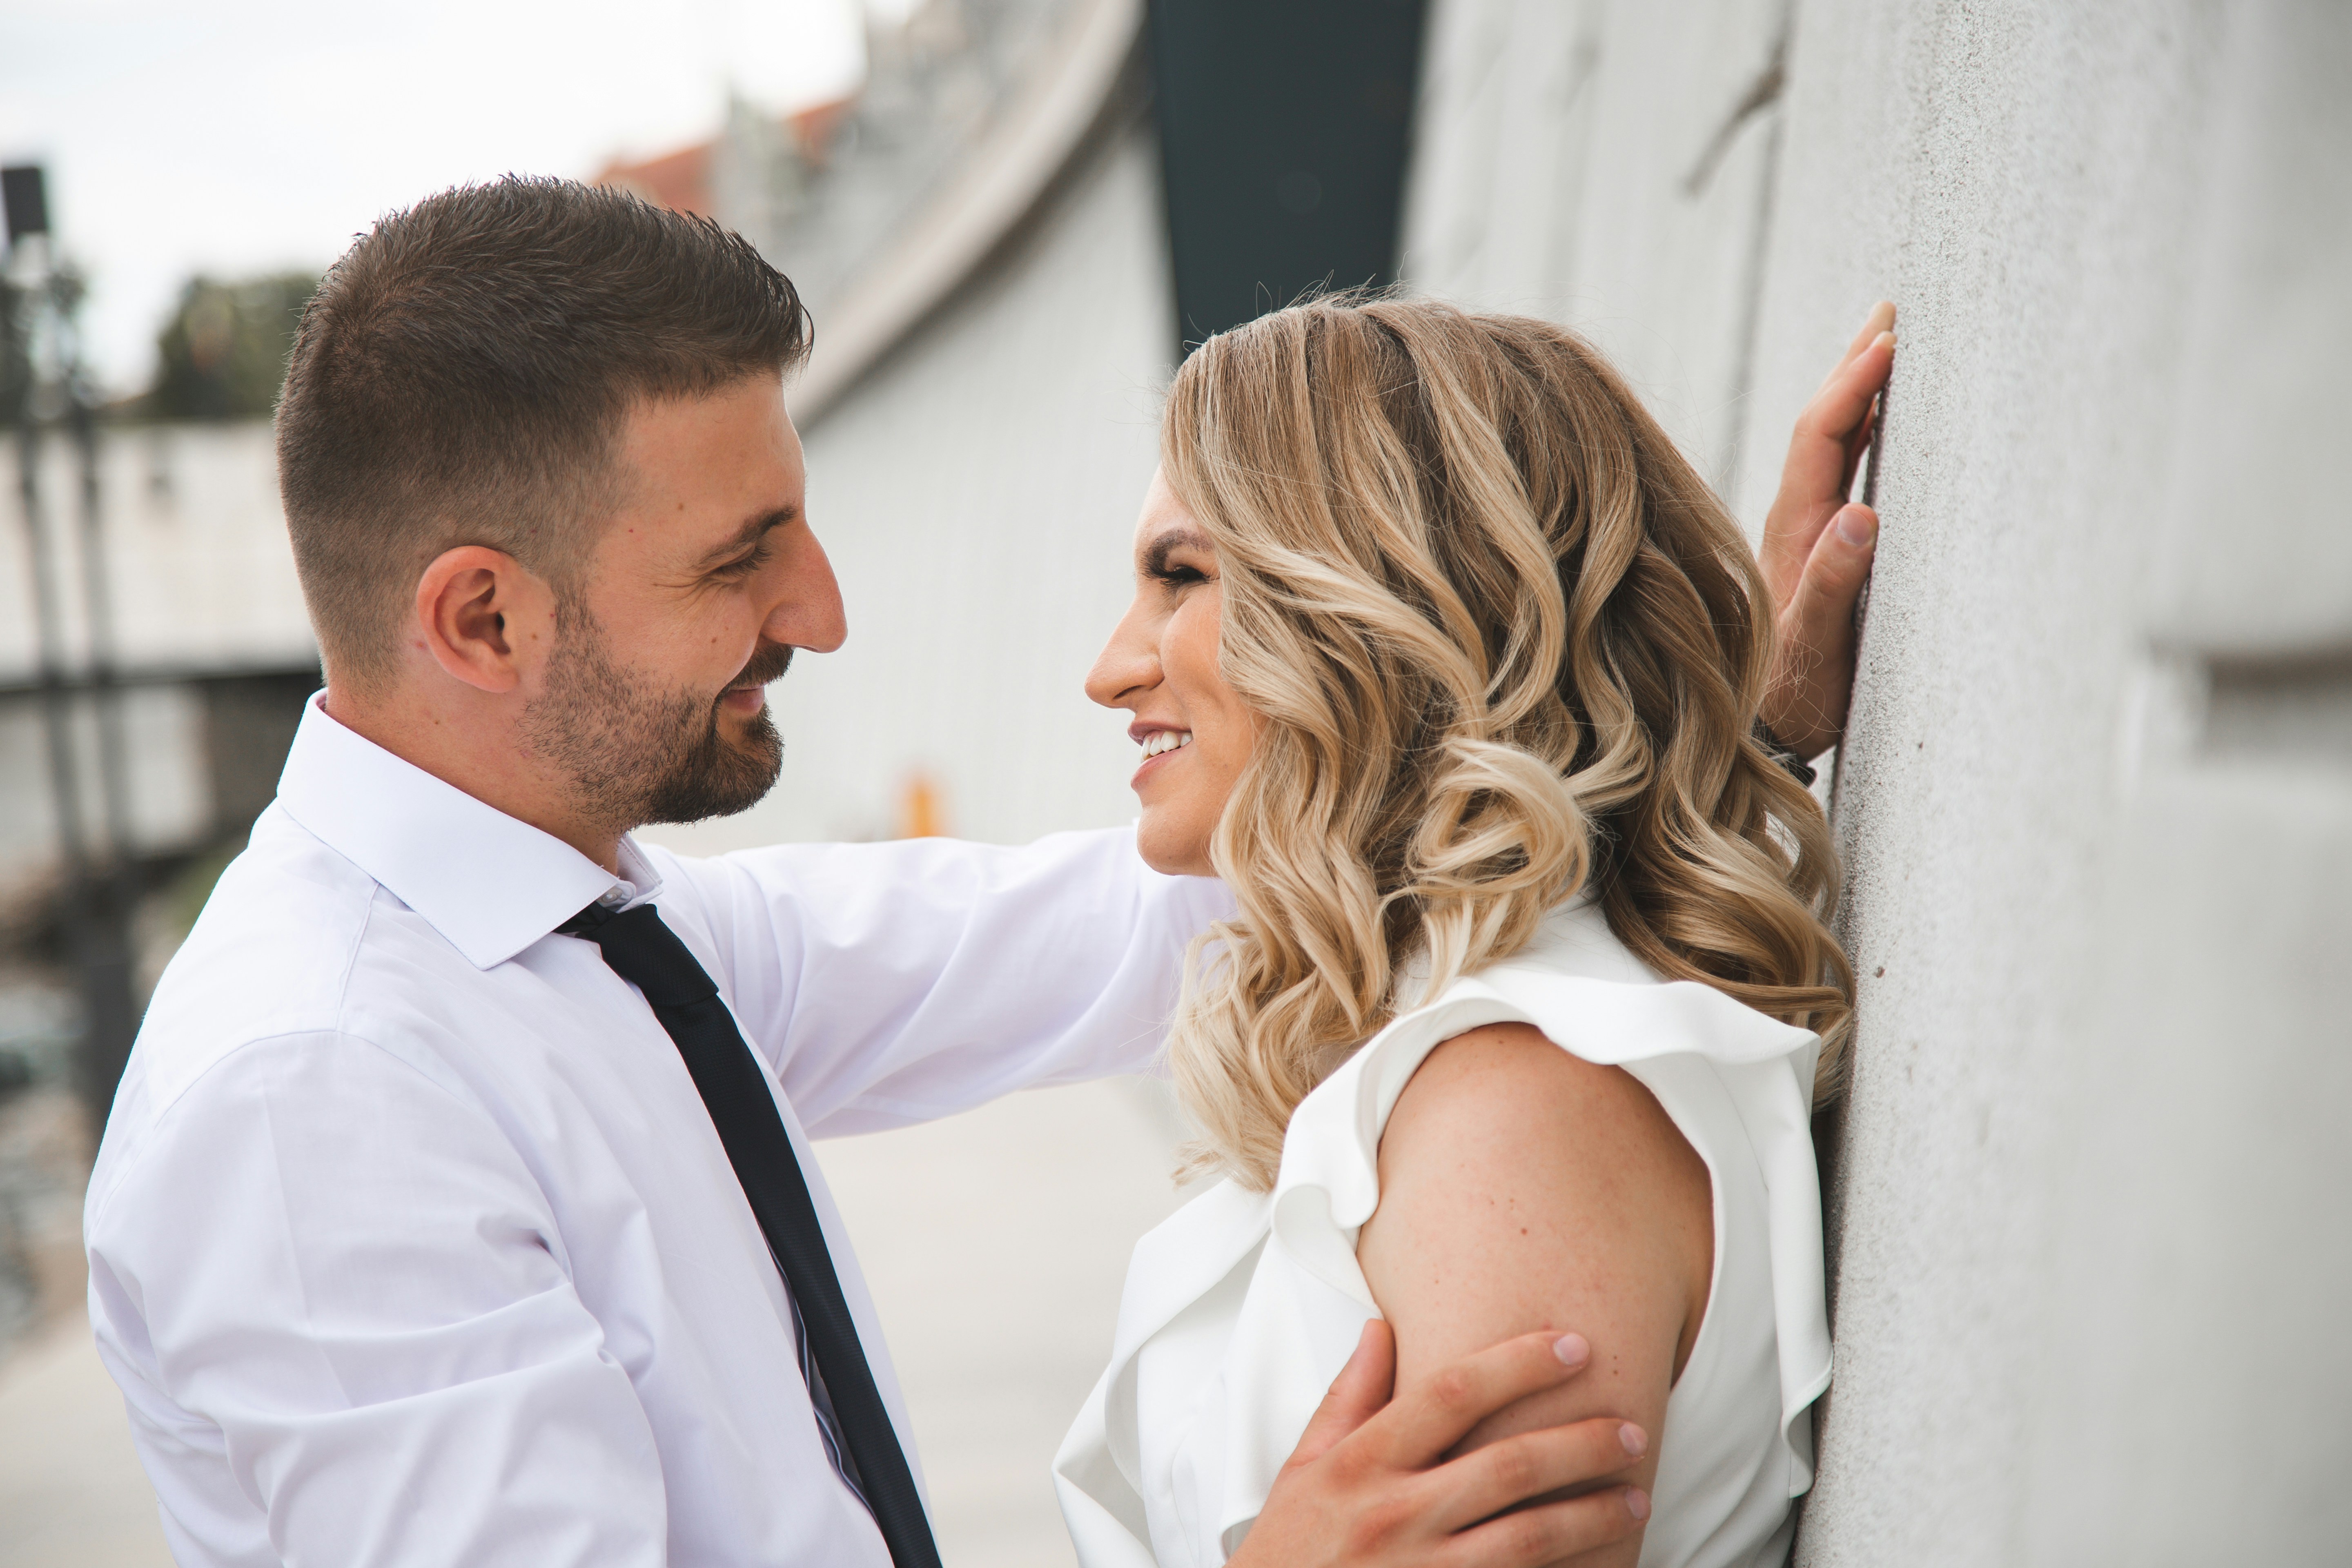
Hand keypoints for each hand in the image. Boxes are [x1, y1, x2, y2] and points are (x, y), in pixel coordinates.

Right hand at [1227, 1321, 1650, 1567]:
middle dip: (1582, 1443)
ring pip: (1529, 1537)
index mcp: (1361, 1463)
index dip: (1518, 1363)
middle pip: (1509, 1465)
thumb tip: (1382, 1328)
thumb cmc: (1289, 1551)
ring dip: (1593, 1516)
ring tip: (1636, 1498)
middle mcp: (1395, 1514)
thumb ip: (1349, 1396)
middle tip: (1630, 1431)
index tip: (1571, 1345)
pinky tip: (1602, 1562)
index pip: (1452, 1392)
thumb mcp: (1303, 1467)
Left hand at [1757, 302, 1897, 761]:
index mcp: (1795, 529)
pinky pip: (1839, 473)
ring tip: (1883, 346)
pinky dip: (1860, 436)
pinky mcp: (1815, 550)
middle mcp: (1795, 521)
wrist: (1765, 730)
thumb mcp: (1819, 644)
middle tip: (1888, 313)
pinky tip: (1877, 426)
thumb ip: (1834, 584)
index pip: (1822, 436)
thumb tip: (1860, 516)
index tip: (1886, 338)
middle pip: (1824, 425)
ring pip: (1832, 446)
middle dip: (1854, 367)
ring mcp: (1803, 533)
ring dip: (1857, 394)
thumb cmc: (1795, 695)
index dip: (1853, 385)